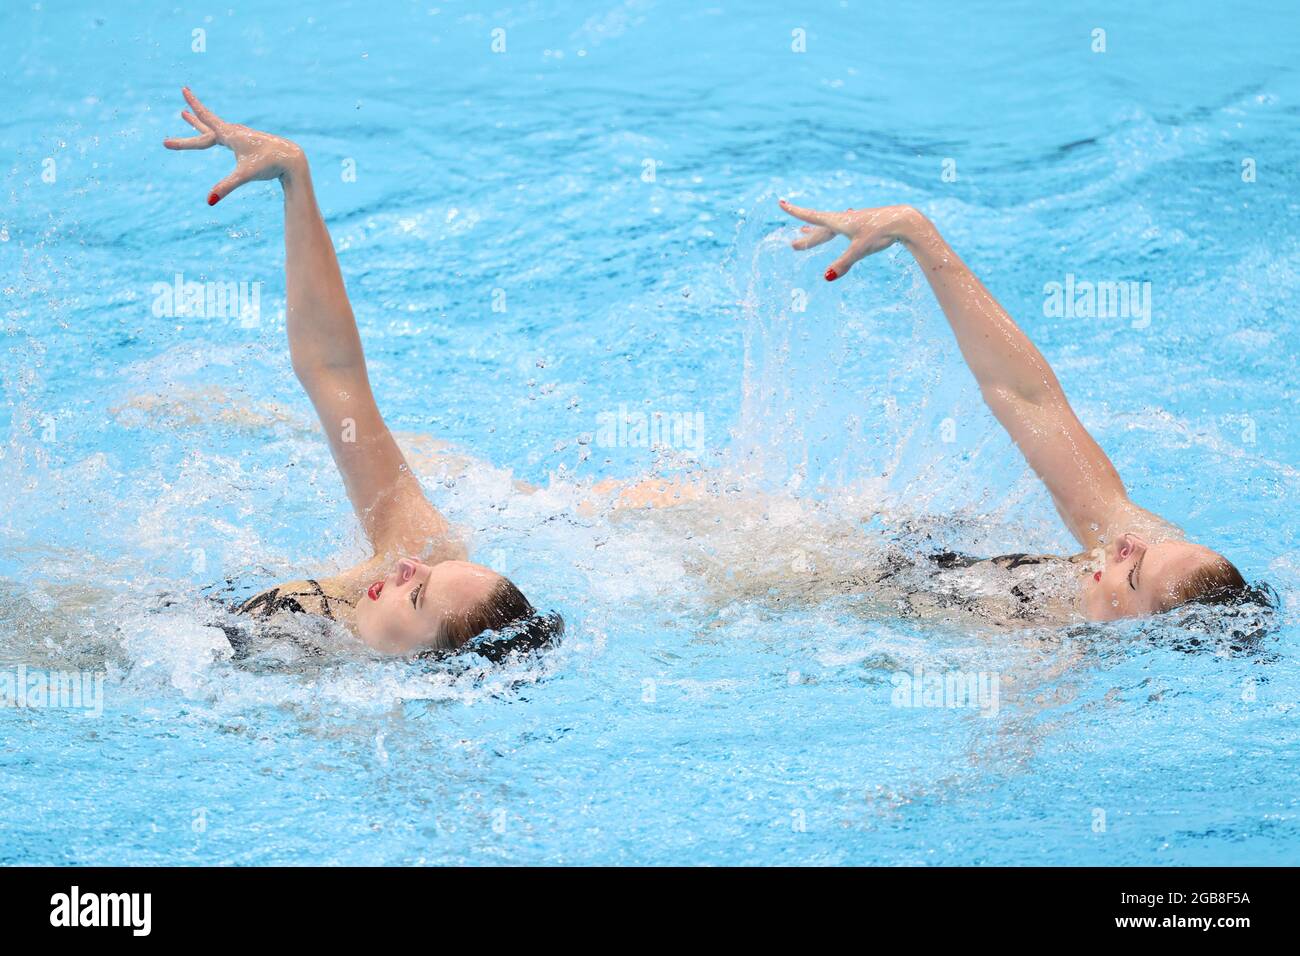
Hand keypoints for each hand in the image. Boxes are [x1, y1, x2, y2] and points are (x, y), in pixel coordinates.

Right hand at [163, 87, 305, 204]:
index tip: (184, 88)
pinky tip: (217, 135)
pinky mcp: (247, 143)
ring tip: (185, 115)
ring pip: (215, 129)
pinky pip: (225, 135)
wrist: (291, 159)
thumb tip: (208, 201)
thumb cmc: (268, 164)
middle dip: (191, 122)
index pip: (207, 119)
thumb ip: (225, 187)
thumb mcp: (244, 176)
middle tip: (179, 112)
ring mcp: (241, 136)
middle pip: (206, 127)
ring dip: (200, 122)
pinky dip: (214, 132)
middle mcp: (235, 132)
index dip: (194, 105)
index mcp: (231, 135)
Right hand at [778, 200, 922, 280]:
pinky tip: (839, 228)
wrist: (904, 221)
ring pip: (830, 228)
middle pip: (819, 230)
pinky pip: (842, 229)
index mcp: (838, 222)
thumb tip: (826, 277)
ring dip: (817, 232)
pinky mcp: (863, 225)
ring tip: (805, 233)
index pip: (811, 217)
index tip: (781, 203)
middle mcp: (843, 220)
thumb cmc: (881, 233)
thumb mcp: (860, 250)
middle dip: (806, 238)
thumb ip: (843, 263)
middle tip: (792, 244)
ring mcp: (853, 222)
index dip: (795, 212)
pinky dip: (833, 231)